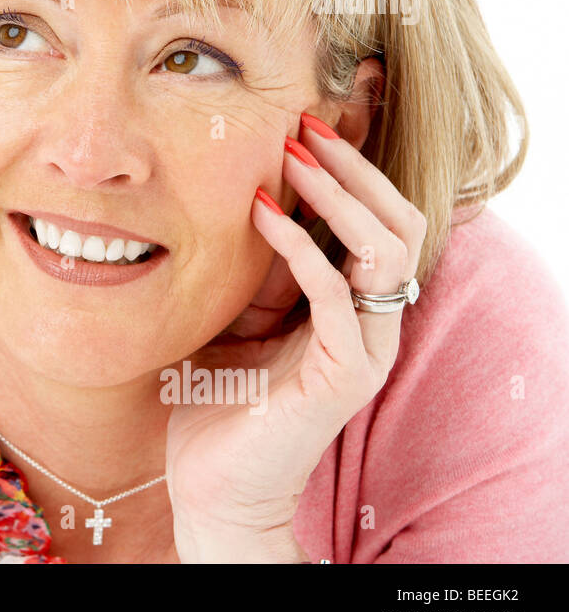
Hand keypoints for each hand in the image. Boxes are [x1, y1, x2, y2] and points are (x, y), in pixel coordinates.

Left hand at [165, 111, 427, 561]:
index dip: (347, 170)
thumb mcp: (235, 317)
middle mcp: (371, 323)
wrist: (212, 486)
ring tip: (294, 156)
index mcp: (351, 307)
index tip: (299, 124)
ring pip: (388, 249)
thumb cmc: (216, 404)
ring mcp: (365, 348)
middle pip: (400, 222)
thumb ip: (255, 270)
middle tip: (305, 124)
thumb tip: (247, 198)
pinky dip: (302, 246)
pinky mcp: (345, 375)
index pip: (376, 221)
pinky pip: (337, 294)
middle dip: (355, 167)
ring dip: (341, 194)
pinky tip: (262, 214)